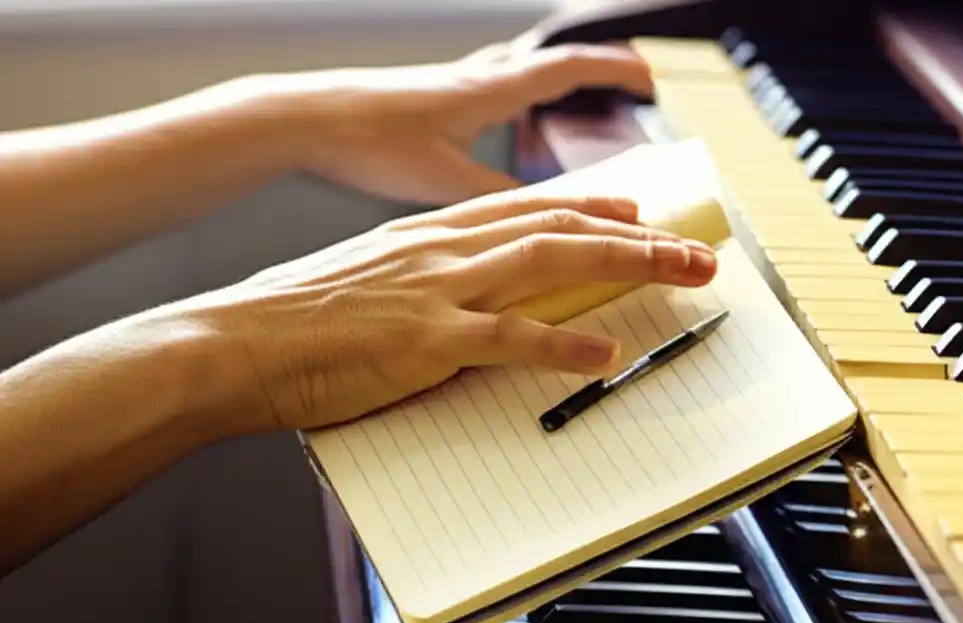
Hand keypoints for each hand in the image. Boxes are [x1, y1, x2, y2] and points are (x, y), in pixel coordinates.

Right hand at [167, 192, 715, 433]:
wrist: (235, 343)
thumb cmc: (295, 320)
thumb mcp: (369, 280)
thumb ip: (424, 280)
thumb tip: (462, 298)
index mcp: (429, 233)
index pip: (526, 208)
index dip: (590, 208)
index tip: (635, 212)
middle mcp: (442, 249)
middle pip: (557, 227)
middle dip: (634, 234)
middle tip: (691, 247)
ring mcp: (436, 291)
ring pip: (550, 263)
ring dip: (624, 266)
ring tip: (679, 275)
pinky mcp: (424, 341)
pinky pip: (509, 339)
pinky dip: (562, 345)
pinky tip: (603, 351)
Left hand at [271, 41, 652, 205]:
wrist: (305, 120)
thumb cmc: (370, 141)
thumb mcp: (447, 182)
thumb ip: (502, 199)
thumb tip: (550, 219)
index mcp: (490, 90)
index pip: (568, 69)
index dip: (614, 72)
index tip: (652, 77)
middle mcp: (476, 78)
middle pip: (550, 58)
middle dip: (595, 66)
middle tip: (632, 75)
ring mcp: (453, 84)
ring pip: (518, 67)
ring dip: (555, 73)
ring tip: (579, 91)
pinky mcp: (431, 99)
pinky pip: (491, 84)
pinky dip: (516, 91)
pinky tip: (503, 116)